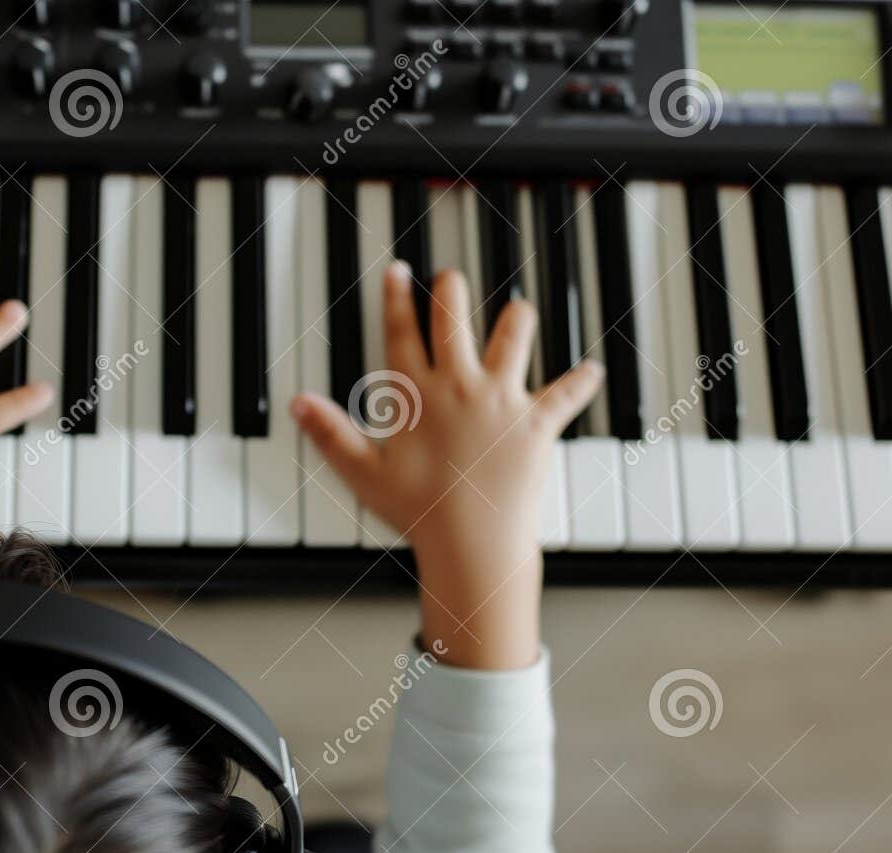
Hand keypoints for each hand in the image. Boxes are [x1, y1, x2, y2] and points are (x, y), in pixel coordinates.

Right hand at [291, 262, 602, 667]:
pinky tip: (592, 371)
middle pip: (455, 318)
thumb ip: (331, 434)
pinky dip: (581, 382)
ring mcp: (501, 399)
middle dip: (451, 289)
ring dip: (516, 319)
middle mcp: (459, 385)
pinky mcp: (536, 422)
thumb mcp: (363, 473)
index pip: (402, 333)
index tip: (399, 271)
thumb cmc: (419, 512)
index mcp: (417, 395)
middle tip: (451, 277)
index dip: (397, 298)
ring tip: (518, 311)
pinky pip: (566, 393)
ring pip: (513, 337)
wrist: (471, 541)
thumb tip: (299, 405)